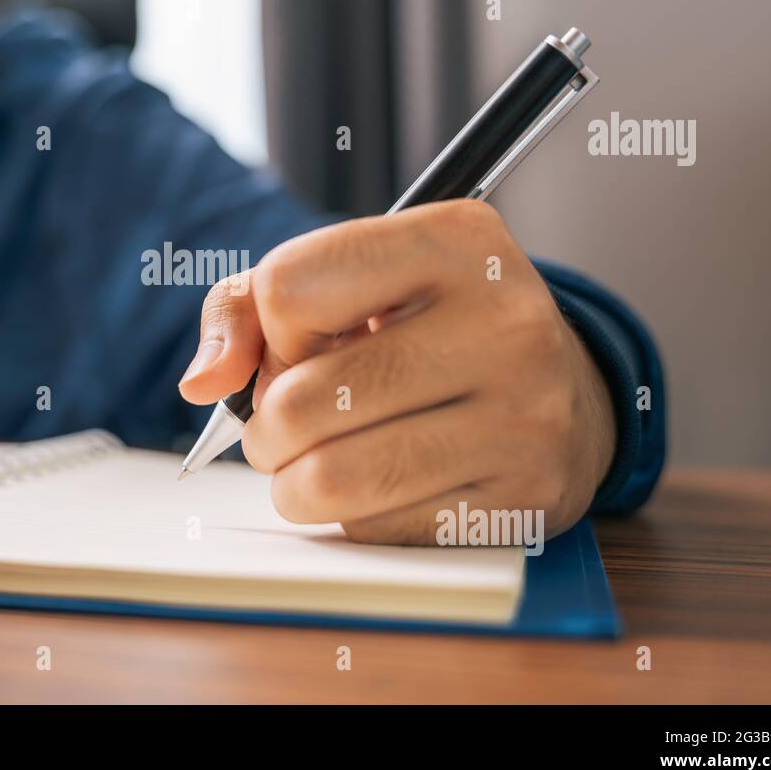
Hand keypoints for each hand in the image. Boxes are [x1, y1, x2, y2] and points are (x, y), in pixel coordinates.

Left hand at [179, 200, 616, 543]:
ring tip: (315, 460)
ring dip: (294, 482)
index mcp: (453, 240)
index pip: (289, 289)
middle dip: (268, 425)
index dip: (271, 332)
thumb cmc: (430, 326)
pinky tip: (384, 482)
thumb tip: (203, 383)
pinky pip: (376, 529)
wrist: (567, 389)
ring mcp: (522, 414)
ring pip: (329, 479)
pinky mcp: (523, 498)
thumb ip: (249, 305)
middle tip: (292, 421)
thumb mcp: (354, 279)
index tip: (301, 344)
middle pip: (300, 399)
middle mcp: (502, 321)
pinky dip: (354, 515)